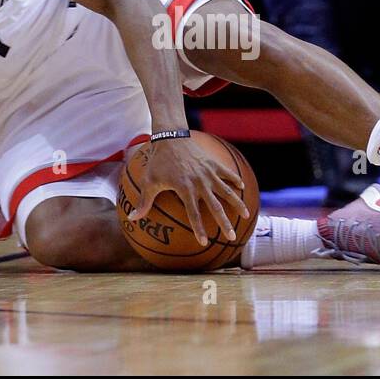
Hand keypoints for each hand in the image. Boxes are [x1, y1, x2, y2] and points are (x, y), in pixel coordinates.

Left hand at [129, 137, 248, 246]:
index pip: (193, 213)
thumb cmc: (158, 160)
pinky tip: (243, 187)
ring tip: (247, 216)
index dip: (198, 229)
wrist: (170, 136)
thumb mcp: (149, 181)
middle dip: (224, 223)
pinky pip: (227, 173)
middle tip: (231, 237)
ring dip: (237, 203)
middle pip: (215, 206)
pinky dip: (235, 180)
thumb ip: (143, 202)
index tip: (204, 242)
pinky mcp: (213, 163)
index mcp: (184, 188)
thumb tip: (132, 219)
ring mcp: (208, 172)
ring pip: (227, 191)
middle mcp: (199, 182)